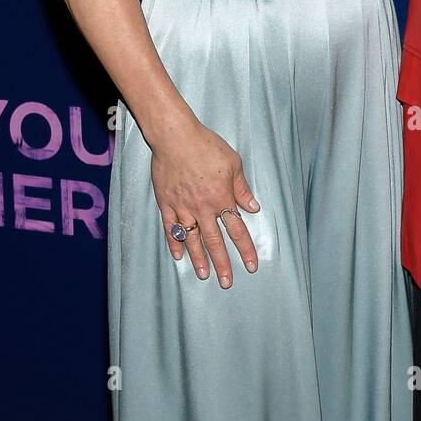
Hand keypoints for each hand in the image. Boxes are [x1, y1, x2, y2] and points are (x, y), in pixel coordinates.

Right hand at [150, 117, 260, 287]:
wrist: (175, 138)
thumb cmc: (206, 146)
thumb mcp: (233, 163)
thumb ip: (242, 188)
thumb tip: (253, 206)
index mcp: (222, 198)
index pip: (237, 230)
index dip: (245, 249)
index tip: (251, 265)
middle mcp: (203, 208)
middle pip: (215, 242)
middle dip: (223, 264)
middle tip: (227, 282)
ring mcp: (183, 208)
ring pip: (192, 240)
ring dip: (200, 259)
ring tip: (204, 275)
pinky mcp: (167, 204)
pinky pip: (171, 229)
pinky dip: (175, 243)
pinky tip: (179, 256)